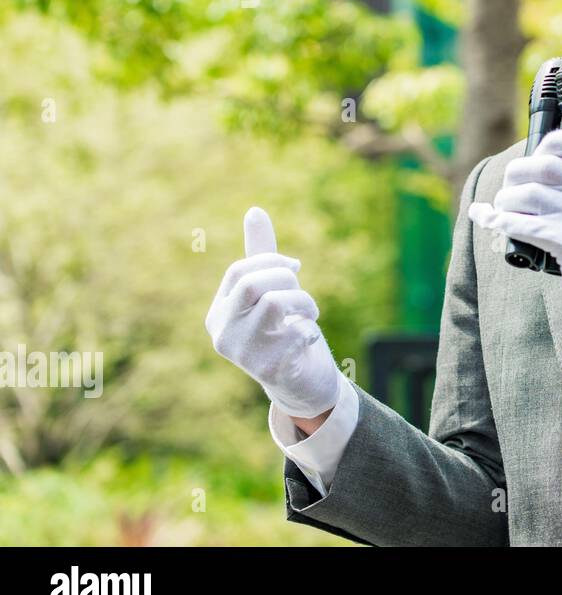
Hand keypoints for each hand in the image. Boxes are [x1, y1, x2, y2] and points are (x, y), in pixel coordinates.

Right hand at [205, 207, 340, 418]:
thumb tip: (255, 210)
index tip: (294, 267)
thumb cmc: (284, 331)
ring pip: (273, 303)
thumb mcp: (271, 290)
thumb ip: (262, 254)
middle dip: (286, 279)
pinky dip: (309, 330)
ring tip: (310, 314)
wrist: (300, 383)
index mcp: (218, 312)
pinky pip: (295, 332)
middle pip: (252, 283)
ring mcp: (242, 354)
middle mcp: (222, 333)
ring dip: (303, 302)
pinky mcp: (267, 370)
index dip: (271, 261)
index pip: (238, 271)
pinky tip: (307, 341)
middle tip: (302, 295)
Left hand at [468, 129, 561, 345]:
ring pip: (527, 193)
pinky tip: (489, 220)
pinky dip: (498, 220)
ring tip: (503, 211)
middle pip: (545, 165)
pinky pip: (520, 223)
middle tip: (510, 191)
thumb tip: (532, 167)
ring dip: (505, 201)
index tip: (537, 156)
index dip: (552, 142)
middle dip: (516, 174)